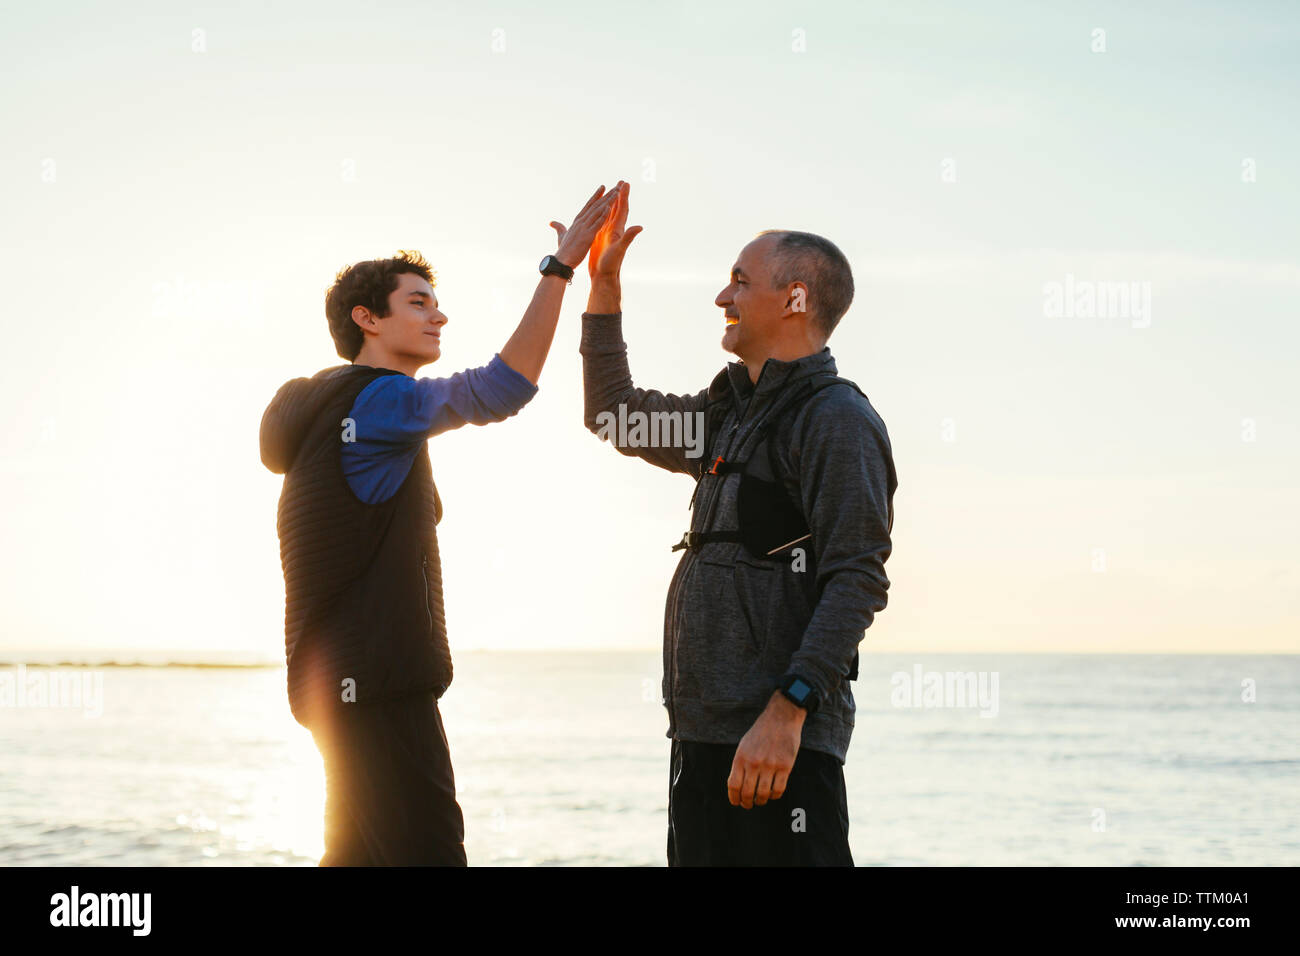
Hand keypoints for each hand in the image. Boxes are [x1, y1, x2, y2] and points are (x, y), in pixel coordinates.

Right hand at [549, 185, 619, 269]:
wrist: (561, 262)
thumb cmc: (562, 251)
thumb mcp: (561, 237)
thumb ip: (559, 228)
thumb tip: (552, 223)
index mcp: (577, 222)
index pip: (588, 206)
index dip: (596, 196)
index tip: (603, 187)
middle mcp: (580, 222)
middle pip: (595, 205)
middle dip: (606, 195)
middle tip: (615, 186)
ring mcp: (584, 228)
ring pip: (597, 211)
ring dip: (608, 201)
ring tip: (616, 192)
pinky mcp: (587, 236)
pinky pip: (597, 223)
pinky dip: (603, 215)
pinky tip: (609, 207)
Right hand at [587, 180, 641, 280]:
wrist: (604, 277)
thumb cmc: (611, 265)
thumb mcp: (620, 249)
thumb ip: (629, 237)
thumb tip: (640, 227)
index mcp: (618, 230)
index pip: (622, 209)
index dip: (624, 196)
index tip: (625, 183)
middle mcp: (614, 231)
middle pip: (617, 209)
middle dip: (619, 195)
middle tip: (621, 182)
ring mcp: (608, 235)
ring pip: (610, 215)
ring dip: (611, 203)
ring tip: (611, 192)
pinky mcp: (600, 239)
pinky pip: (601, 223)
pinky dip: (602, 215)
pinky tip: (600, 212)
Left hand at [727, 692, 804, 808]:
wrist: (781, 717)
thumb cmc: (761, 732)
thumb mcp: (744, 745)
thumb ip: (740, 764)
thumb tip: (737, 786)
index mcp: (741, 757)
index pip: (733, 785)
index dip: (734, 798)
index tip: (736, 802)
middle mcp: (754, 763)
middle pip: (747, 793)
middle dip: (746, 802)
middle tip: (748, 804)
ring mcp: (770, 765)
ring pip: (763, 794)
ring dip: (760, 801)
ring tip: (760, 800)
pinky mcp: (785, 766)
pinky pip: (778, 789)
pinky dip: (774, 796)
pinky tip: (773, 794)